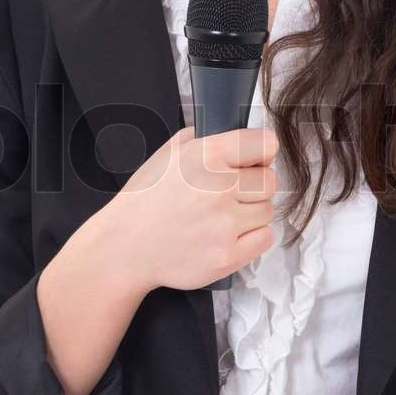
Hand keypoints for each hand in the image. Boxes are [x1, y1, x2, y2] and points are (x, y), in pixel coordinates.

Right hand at [108, 124, 278, 294]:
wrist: (125, 246)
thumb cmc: (147, 198)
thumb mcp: (171, 151)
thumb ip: (209, 139)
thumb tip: (245, 138)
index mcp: (207, 156)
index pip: (267, 144)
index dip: (259, 153)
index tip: (251, 161)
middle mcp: (219, 188)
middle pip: (270, 181)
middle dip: (253, 186)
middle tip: (227, 194)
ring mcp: (225, 225)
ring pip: (267, 211)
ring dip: (250, 213)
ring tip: (220, 216)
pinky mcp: (228, 255)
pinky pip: (264, 238)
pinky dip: (250, 237)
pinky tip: (225, 234)